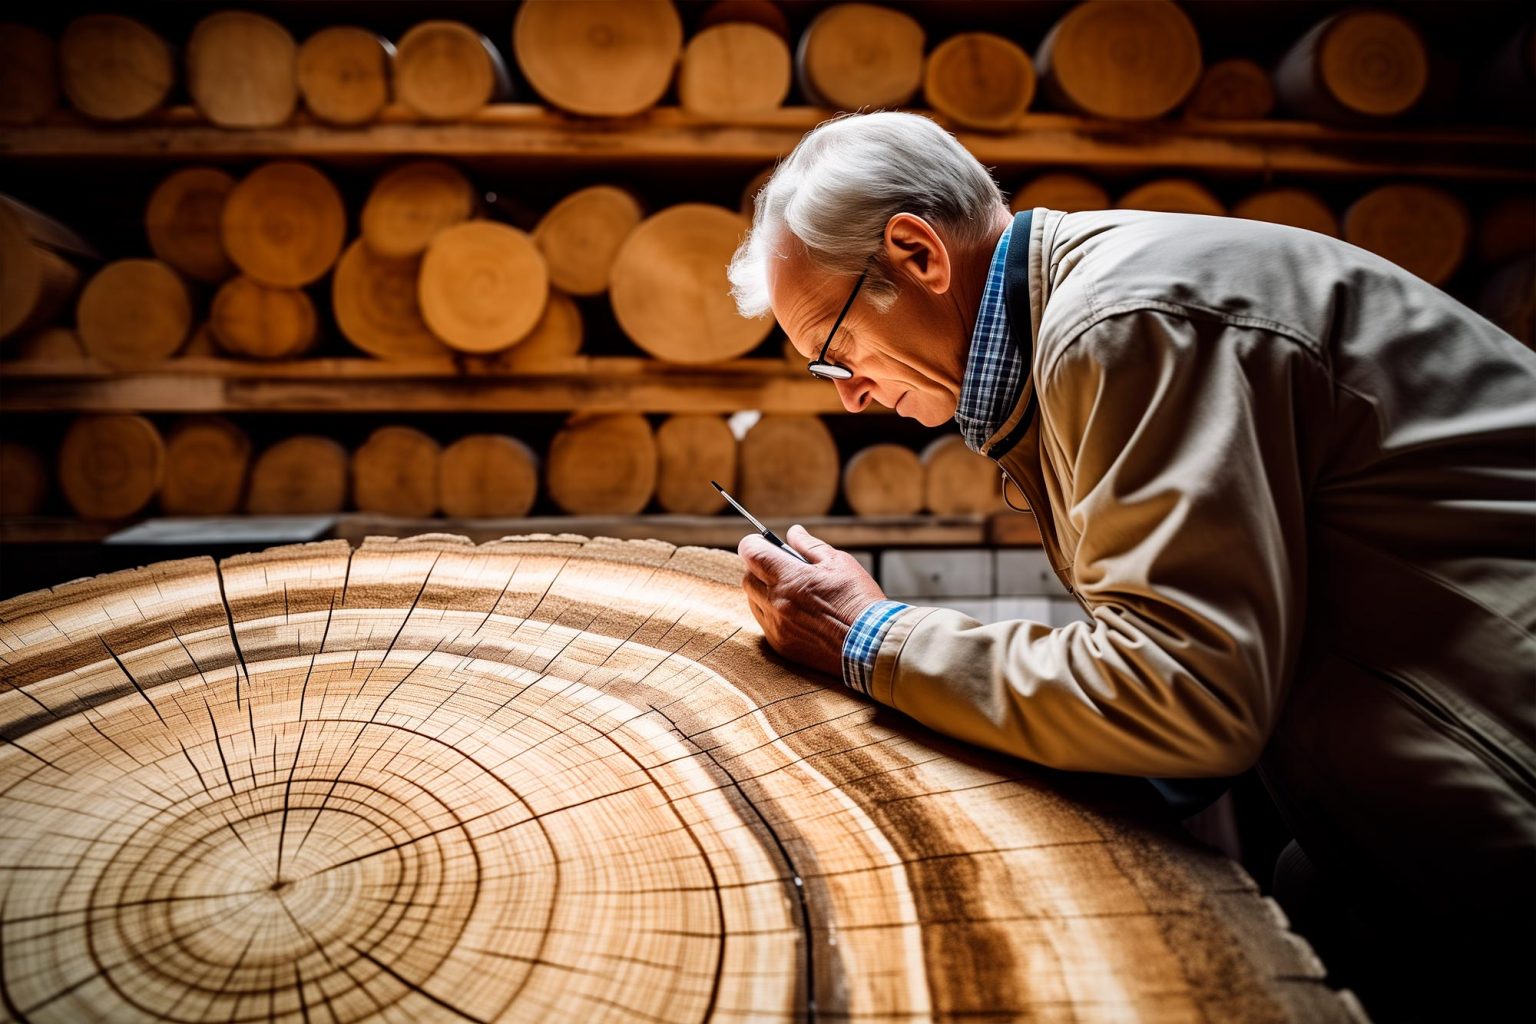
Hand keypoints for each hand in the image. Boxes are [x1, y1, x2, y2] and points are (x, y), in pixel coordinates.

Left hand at [737, 524, 887, 677]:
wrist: (871, 645)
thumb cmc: (858, 600)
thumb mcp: (838, 563)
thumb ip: (810, 546)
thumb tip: (793, 532)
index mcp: (789, 578)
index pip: (751, 553)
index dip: (753, 544)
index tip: (761, 543)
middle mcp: (776, 603)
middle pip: (747, 577)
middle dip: (758, 567)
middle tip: (779, 566)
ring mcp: (776, 626)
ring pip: (753, 601)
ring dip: (764, 591)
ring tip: (791, 591)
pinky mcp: (781, 645)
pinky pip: (765, 623)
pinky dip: (773, 613)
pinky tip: (796, 612)